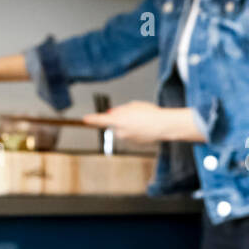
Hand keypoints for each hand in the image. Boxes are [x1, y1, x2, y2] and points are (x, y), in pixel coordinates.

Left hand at [81, 101, 203, 143]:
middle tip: (133, 113)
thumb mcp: (133, 106)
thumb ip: (121, 110)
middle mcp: (120, 132)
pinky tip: (146, 125)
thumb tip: (114, 113)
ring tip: (142, 119)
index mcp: (118, 120)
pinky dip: (137, 130)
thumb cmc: (149, 114)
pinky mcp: (135, 142)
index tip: (85, 119)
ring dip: (130, 124)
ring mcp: (128, 139)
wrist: (163, 126)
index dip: (93, 119)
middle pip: (115, 124)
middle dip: (121, 119)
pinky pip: (132, 134)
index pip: (101, 120)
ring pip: (124, 129)